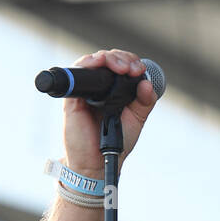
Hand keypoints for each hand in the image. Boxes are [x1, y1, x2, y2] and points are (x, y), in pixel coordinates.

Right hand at [61, 48, 158, 175]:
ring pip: (93, 61)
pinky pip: (77, 73)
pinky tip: (99, 62)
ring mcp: (85, 90)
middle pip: (108, 59)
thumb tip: (146, 83)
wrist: (97, 162)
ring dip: (108, 58)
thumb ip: (144, 103)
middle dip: (122, 58)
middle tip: (132, 68)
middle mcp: (99, 87)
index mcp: (115, 90)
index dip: (131, 61)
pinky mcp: (73, 97)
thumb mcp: (136, 120)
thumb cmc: (116, 143)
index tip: (140, 69)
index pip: (121, 65)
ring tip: (121, 67)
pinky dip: (88, 63)